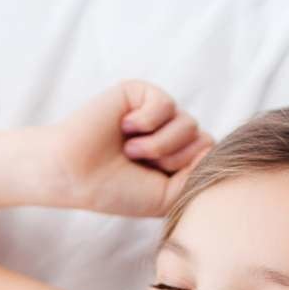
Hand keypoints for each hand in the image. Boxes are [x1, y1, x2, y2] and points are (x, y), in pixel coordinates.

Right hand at [42, 80, 214, 217]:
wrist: (75, 175)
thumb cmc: (115, 190)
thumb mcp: (168, 195)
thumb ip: (199, 175)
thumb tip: (214, 144)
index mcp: (175, 159)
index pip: (209, 156)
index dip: (188, 171)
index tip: (157, 181)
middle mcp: (168, 134)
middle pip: (203, 140)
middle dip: (175, 159)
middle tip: (142, 166)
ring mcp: (155, 114)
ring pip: (188, 124)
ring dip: (159, 144)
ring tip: (130, 150)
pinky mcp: (140, 93)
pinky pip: (166, 103)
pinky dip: (147, 121)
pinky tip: (124, 128)